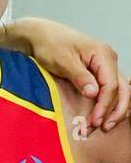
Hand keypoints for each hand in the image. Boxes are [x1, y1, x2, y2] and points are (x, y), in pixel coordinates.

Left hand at [11, 17, 128, 130]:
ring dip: (112, 109)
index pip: (112, 85)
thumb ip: (80, 77)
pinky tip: (102, 116)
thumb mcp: (63, 61)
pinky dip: (107, 103)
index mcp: (103, 55)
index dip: (105, 105)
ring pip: (119, 91)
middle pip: (122, 89)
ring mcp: (105, 66)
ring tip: (102, 126)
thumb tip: (94, 94)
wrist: (40, 35)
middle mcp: (109, 60)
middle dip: (114, 111)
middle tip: (102, 127)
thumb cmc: (50, 45)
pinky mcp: (98, 72)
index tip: (95, 121)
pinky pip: (110, 89)